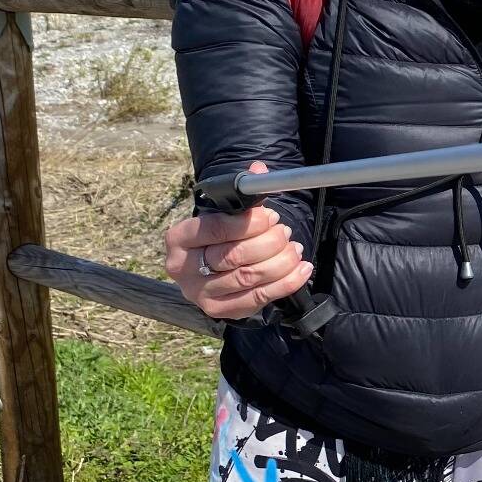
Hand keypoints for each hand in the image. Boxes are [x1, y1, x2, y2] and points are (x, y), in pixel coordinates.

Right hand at [163, 161, 314, 319]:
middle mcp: (183, 268)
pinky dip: (287, 283)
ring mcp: (200, 294)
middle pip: (233, 255)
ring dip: (281, 261)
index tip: (271, 216)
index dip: (249, 223)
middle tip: (284, 231)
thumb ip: (242, 191)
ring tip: (294, 248)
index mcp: (179, 238)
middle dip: (269, 242)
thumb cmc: (221, 233)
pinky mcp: (220, 311)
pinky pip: (259, 298)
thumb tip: (259, 170)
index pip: (214, 229)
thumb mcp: (225, 211)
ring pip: (249, 277)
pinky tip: (302, 268)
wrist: (212, 265)